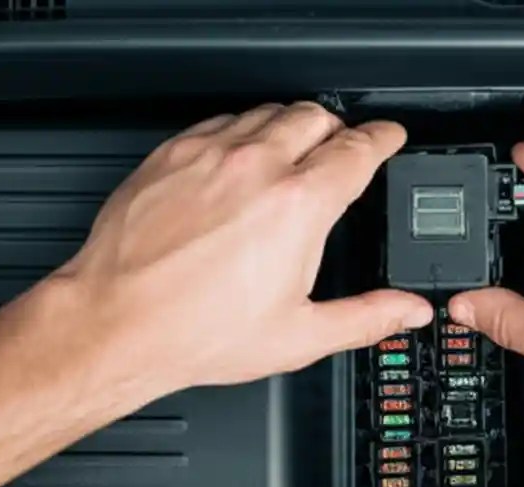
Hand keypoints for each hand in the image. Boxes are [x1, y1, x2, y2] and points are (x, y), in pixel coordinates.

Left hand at [51, 102, 432, 397]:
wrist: (116, 324)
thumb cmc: (196, 332)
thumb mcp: (298, 336)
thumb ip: (365, 317)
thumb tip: (407, 311)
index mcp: (298, 206)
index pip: (358, 148)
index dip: (382, 138)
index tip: (389, 137)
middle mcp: (256, 167)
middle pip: (316, 117)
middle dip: (337, 130)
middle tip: (341, 150)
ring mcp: (209, 154)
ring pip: (267, 112)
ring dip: (291, 126)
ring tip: (293, 153)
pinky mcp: (171, 154)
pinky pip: (221, 122)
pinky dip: (243, 131)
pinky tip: (241, 158)